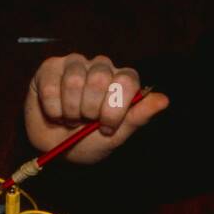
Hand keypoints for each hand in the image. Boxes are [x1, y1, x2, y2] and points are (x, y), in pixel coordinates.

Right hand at [24, 53, 168, 164]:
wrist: (55, 150)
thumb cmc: (89, 141)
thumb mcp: (116, 135)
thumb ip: (137, 117)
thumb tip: (164, 100)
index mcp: (122, 81)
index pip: (127, 81)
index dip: (115, 107)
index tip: (106, 127)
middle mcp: (101, 67)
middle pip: (101, 78)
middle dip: (91, 109)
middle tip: (86, 122)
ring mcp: (75, 64)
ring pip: (75, 80)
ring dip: (71, 110)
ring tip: (70, 119)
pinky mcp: (50, 68)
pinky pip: (52, 85)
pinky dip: (53, 109)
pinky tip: (55, 114)